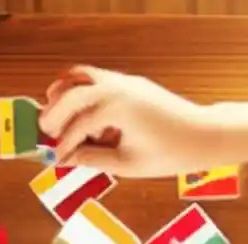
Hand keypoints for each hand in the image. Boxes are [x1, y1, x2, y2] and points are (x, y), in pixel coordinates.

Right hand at [39, 65, 220, 176]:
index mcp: (118, 110)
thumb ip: (93, 159)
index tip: (58, 159)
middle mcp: (118, 89)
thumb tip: (67, 159)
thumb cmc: (170, 153)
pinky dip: (81, 91)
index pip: (78, 125)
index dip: (64, 144)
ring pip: (82, 76)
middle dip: (54, 113)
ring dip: (63, 93)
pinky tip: (79, 114)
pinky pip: (96, 79)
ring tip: (53, 113)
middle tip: (45, 133)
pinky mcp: (130, 83)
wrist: (202, 135)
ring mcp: (124, 82)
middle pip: (72, 93)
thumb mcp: (127, 164)